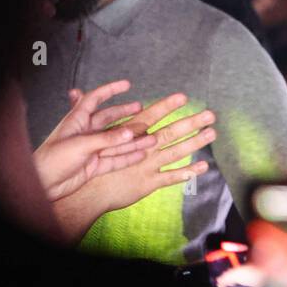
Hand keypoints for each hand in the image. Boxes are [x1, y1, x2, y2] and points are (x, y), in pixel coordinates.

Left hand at [35, 80, 154, 200]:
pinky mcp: (94, 166)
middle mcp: (86, 133)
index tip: (127, 84)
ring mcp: (91, 150)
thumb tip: (130, 133)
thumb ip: (106, 139)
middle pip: (109, 119)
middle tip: (142, 109)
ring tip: (152, 136)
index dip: (110, 90)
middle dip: (125, 113)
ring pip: (116, 141)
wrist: (42, 185)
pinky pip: (116, 160)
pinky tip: (143, 153)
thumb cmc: (53, 159)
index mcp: (77, 121)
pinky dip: (129, 157)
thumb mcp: (80, 145)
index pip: (94, 99)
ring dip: (133, 139)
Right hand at [64, 97, 216, 215]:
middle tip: (210, 114)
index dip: (167, 106)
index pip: (150, 116)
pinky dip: (187, 172)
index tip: (184, 97)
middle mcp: (141, 149)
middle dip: (191, 122)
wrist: (85, 194)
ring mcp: (146, 166)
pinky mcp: (148, 183)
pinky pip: (171, 177)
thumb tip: (74, 92)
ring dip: (195, 142)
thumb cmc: (85, 162)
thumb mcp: (86, 135)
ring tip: (212, 133)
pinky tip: (202, 167)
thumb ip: (86, 111)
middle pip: (169, 132)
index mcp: (128, 135)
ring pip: (175, 153)